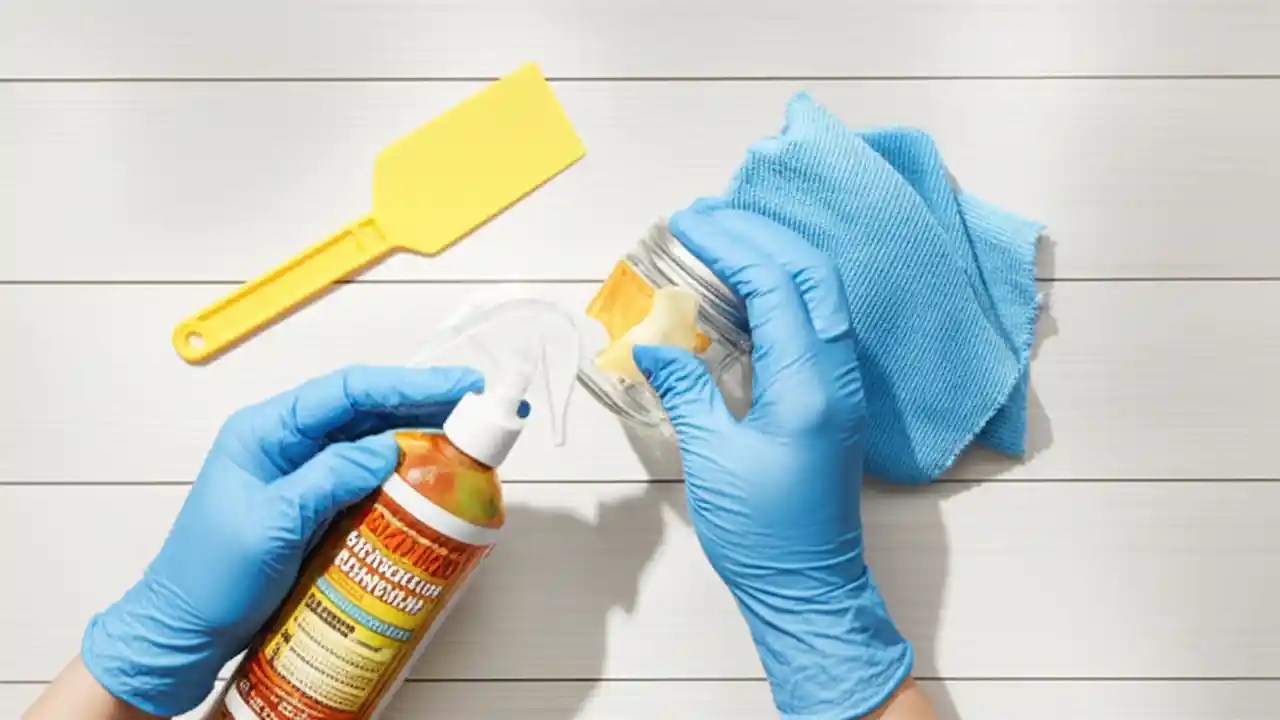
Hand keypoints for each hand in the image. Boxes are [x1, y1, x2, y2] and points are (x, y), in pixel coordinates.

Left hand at [80, 366, 480, 715]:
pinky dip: (401, 475)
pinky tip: (431, 479)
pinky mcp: (316, 504)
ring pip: (369, 441)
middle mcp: (286, 443)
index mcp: (265, 430)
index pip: (345, 391)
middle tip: (474, 405)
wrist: (185, 632)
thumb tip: (385, 448)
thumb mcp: (272, 522)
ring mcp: (302, 473)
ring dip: (416, 438)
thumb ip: (329, 478)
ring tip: (464, 438)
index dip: (404, 384)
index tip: (453, 386)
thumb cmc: (208, 577)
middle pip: (364, 409)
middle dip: (420, 404)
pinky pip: (366, 478)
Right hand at [632, 206, 912, 718]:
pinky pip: (817, 323)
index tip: (689, 223)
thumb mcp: (714, 460)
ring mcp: (842, 387)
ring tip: (722, 241)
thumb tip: (652, 345)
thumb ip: (687, 392)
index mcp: (809, 385)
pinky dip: (783, 292)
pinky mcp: (834, 400)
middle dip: (758, 234)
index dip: (732, 243)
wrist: (811, 591)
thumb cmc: (763, 535)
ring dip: (775, 257)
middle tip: (705, 218)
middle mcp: (837, 375)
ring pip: (820, 295)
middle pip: (811, 274)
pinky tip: (745, 292)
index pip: (777, 284)